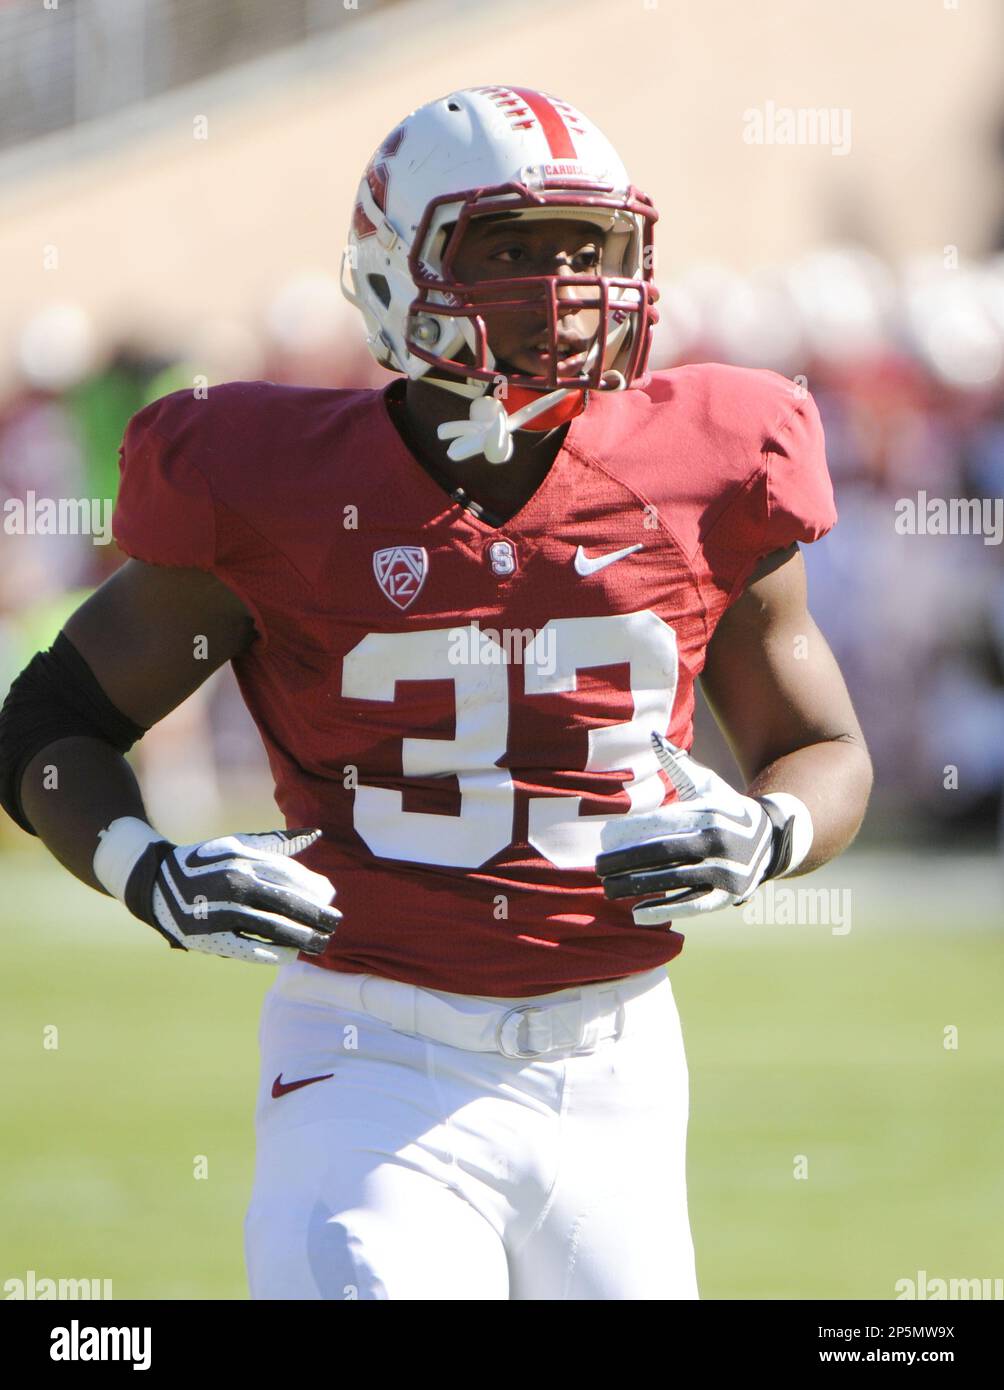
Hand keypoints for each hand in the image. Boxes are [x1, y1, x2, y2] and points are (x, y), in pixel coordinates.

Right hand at [116, 826, 340, 963]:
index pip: (289, 875)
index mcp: (244, 859)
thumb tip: (316, 834)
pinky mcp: (212, 935)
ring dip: (302, 937)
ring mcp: (225, 910)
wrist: (157, 881)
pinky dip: (274, 953)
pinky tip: (291, 955)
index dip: (313, 888)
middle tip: (335, 924)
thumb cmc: (207, 861)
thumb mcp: (238, 844)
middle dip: (316, 915)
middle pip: (287, 901)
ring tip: (321, 943)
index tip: (330, 898)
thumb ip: (278, 842)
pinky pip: (250, 948)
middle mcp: (237, 883)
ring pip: (273, 927)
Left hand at [595, 734, 792, 924]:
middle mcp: (717, 839)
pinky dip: (667, 909)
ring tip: (609, 890)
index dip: (632, 833)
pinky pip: (693, 903)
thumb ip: (677, 763)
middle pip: (664, 852)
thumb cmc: (726, 809)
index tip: (605, 840)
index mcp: (708, 811)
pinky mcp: (728, 894)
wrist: (771, 839)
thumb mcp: (706, 784)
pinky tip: (638, 913)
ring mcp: (725, 869)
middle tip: (598, 867)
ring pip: (674, 878)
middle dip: (627, 861)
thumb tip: (651, 735)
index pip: (663, 823)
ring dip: (638, 886)